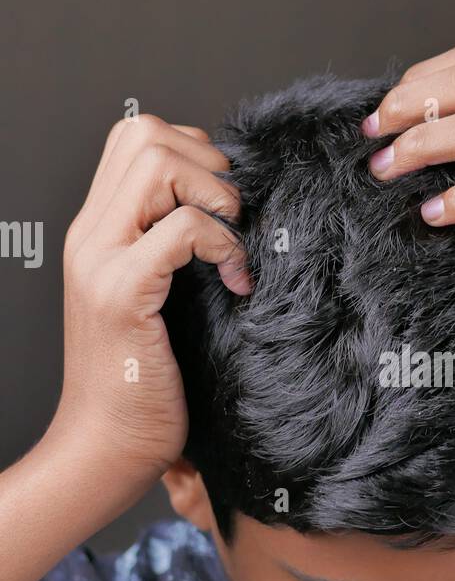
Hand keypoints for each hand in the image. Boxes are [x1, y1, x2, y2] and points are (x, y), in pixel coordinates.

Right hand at [51, 114, 250, 492]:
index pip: (136, 137)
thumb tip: (234, 212)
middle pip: (144, 131)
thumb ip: (177, 250)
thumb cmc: (142, 385)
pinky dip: (224, 245)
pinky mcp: (121, 292)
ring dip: (214, 195)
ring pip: (157, 161)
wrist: (105, 449)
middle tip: (230, 222)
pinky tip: (237, 283)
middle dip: (206, 162)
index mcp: (99, 232)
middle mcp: (91, 235)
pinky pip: (183, 228)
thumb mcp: (162, 301)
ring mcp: (100, 260)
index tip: (223, 209)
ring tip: (232, 246)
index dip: (194, 154)